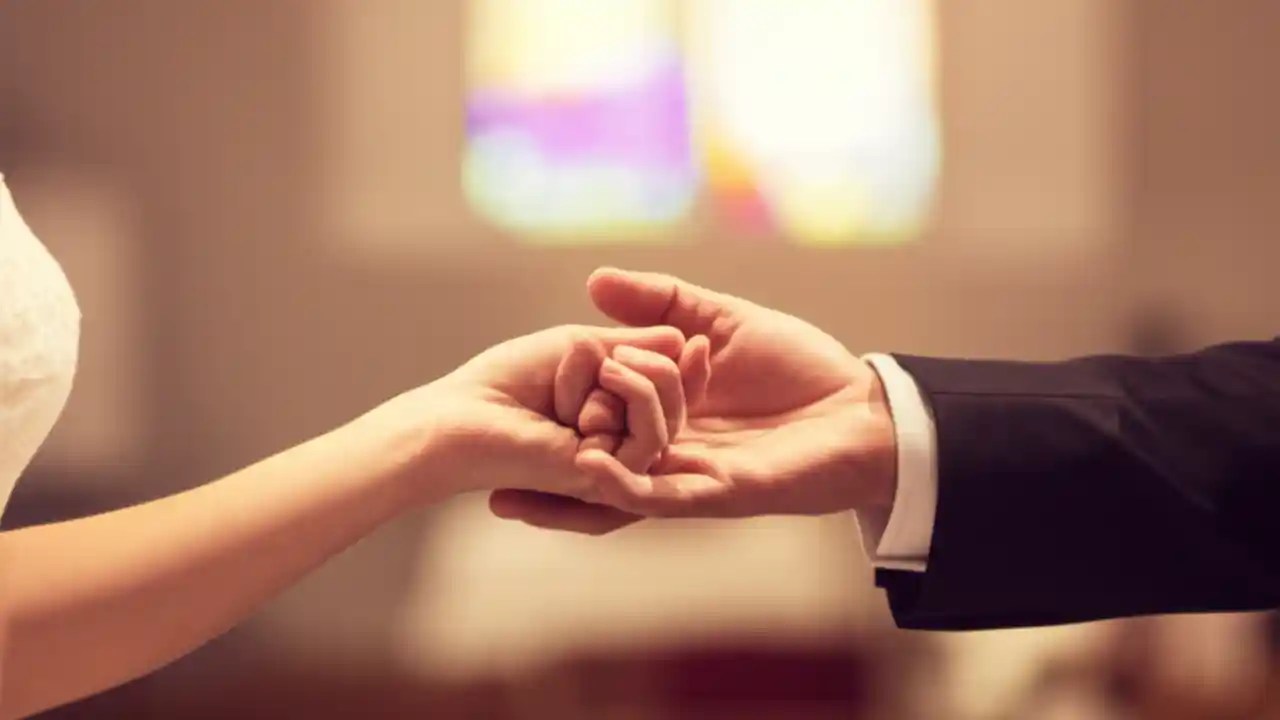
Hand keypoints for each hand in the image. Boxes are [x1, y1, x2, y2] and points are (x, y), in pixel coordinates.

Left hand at [353, 323, 689, 505]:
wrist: (460, 417)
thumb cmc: (507, 380)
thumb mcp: (583, 347)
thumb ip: (632, 344)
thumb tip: (681, 338)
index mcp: (615, 418)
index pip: (670, 398)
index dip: (687, 372)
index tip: (700, 342)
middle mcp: (619, 448)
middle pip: (679, 415)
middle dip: (676, 375)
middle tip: (675, 346)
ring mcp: (614, 469)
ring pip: (669, 428)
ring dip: (647, 384)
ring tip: (604, 363)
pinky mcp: (605, 485)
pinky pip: (647, 444)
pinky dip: (634, 403)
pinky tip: (603, 382)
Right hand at [490, 268, 896, 532]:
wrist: (861, 406)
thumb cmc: (799, 367)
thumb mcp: (717, 321)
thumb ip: (658, 303)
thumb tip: (593, 284)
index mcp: (665, 419)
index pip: (595, 427)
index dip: (549, 429)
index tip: (497, 425)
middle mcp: (669, 456)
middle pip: (594, 472)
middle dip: (543, 485)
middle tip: (487, 483)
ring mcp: (692, 479)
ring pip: (618, 494)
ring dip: (569, 498)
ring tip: (514, 495)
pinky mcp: (721, 494)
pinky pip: (663, 496)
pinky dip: (624, 488)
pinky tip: (588, 474)